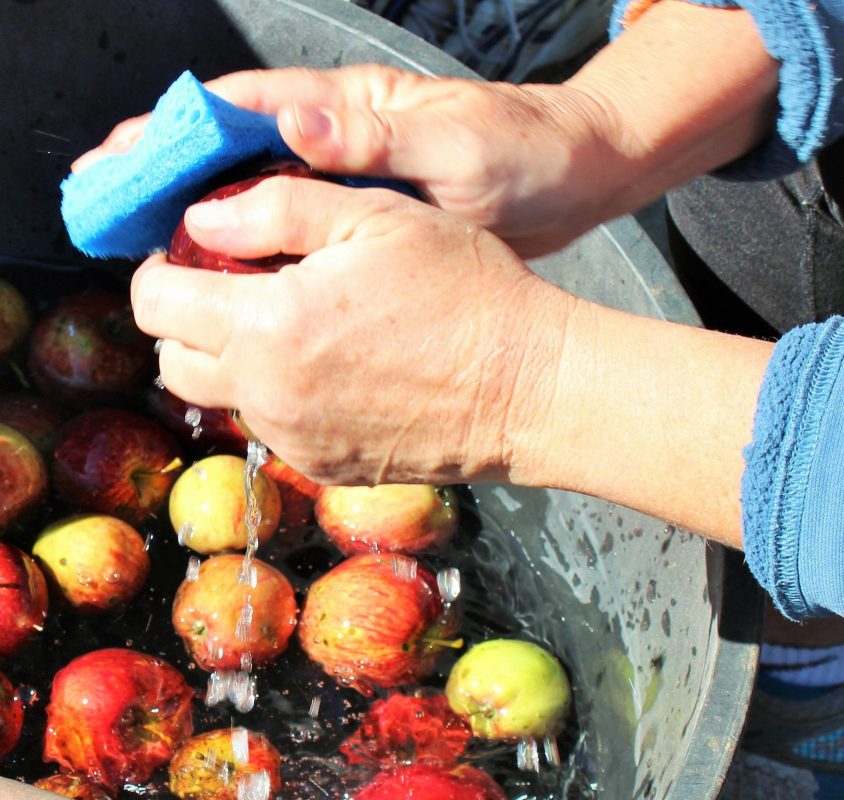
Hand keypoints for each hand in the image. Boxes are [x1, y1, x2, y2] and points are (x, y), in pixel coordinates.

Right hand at [73, 65, 618, 257]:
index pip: (245, 110)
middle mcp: (340, 145)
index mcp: (349, 109)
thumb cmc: (523, 155)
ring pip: (263, 203)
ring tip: (154, 262)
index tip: (122, 158)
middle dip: (173, 180)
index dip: (178, 131)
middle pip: (238, 157)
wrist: (574, 187)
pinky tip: (236, 290)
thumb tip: (291, 126)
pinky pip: (302, 243)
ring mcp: (353, 190)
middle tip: (112, 212)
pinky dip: (264, 260)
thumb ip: (376, 138)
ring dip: (208, 227)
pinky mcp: (370, 232)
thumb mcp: (455, 143)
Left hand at [131, 174, 570, 485]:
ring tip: (291, 325)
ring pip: (220, 398)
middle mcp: (268, 395)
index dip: (160, 269)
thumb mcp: (374, 218)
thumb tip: (199, 223)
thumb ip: (273, 211)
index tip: (192, 254)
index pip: (155, 303)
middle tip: (235, 288)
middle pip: (173, 362)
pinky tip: (333, 367)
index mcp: (269, 325)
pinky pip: (272, 426)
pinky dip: (280, 394)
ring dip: (231, 359)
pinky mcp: (324, 466)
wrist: (527, 387)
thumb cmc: (465, 292)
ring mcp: (295, 439)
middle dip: (186, 320)